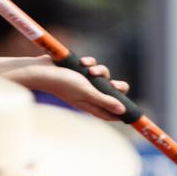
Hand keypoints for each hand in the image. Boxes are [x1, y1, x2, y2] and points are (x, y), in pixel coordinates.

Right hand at [6, 57, 130, 120]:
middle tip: (115, 85)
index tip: (133, 113)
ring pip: (103, 76)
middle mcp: (89, 94)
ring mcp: (84, 82)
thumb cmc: (64, 83)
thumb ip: (105, 101)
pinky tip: (83, 62)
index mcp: (91, 104)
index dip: (122, 113)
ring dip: (101, 71)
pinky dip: (90, 62)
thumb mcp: (88, 92)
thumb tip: (122, 110)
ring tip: (91, 70)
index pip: (110, 113)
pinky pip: (92, 65)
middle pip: (111, 93)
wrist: (42, 70)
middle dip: (116, 87)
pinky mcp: (80, 70)